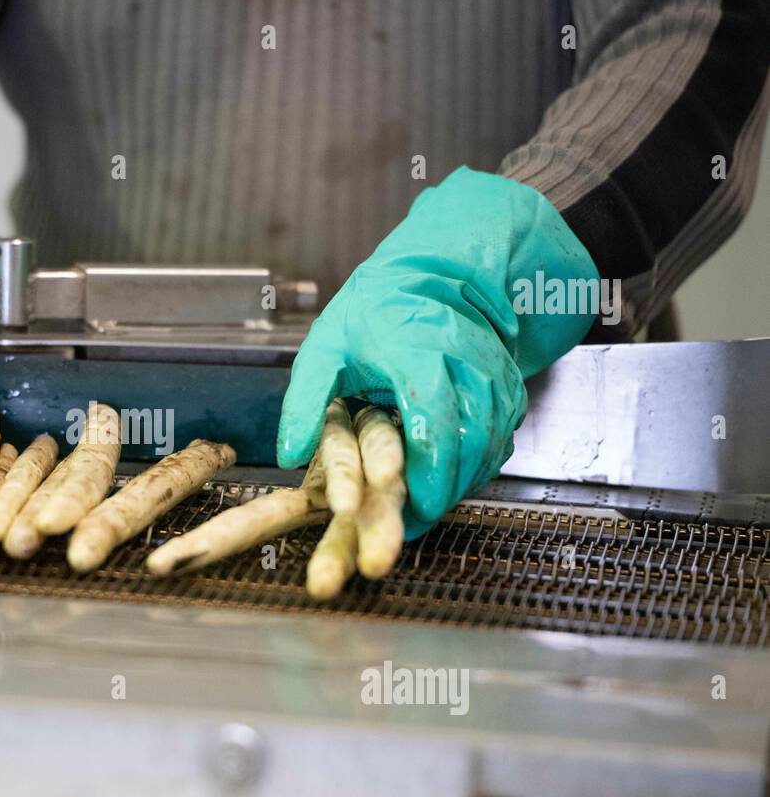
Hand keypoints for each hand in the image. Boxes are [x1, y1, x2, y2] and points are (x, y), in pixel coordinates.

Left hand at [277, 167, 598, 537]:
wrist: (434, 275)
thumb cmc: (375, 311)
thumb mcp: (325, 347)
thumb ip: (305, 401)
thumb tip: (287, 453)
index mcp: (419, 349)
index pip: (434, 418)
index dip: (427, 469)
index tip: (411, 505)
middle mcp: (467, 361)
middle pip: (470, 439)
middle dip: (446, 488)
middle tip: (415, 520)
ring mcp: (494, 375)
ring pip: (492, 443)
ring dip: (464, 482)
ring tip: (428, 509)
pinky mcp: (508, 388)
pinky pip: (502, 438)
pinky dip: (479, 466)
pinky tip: (452, 484)